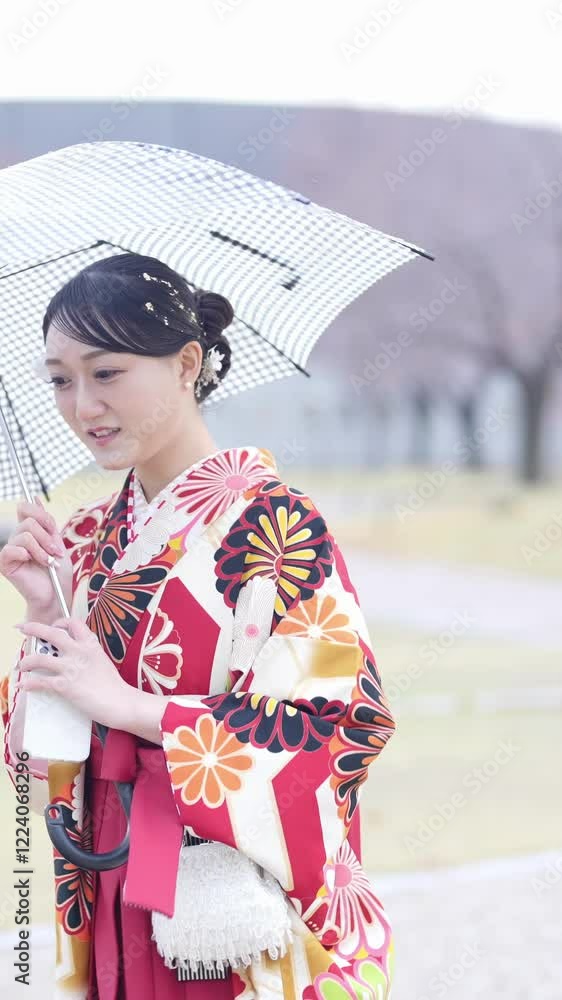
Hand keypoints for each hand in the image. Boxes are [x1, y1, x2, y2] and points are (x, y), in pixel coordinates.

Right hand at [0, 496, 72, 611]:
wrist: (56, 593)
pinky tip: (36, 564)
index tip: (53, 529)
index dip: (41, 514)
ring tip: (49, 561)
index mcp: (28, 531)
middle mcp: (17, 538)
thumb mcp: (56, 541)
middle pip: (28, 521)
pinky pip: (12, 549)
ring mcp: (10, 550)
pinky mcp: (5, 563)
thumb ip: (46, 522)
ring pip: (24, 535)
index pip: (25, 507)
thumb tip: (34, 497)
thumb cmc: (58, 571)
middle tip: (56, 552)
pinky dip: (29, 555)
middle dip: (47, 536)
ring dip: (42, 549)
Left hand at [14, 616, 130, 729]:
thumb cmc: (114, 685)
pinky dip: (28, 684)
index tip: (53, 626)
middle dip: (33, 628)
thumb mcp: (102, 660)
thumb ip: (88, 654)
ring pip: (39, 658)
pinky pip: (39, 681)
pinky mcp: (64, 686)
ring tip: (22, 665)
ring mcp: (70, 668)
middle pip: (51, 633)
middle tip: (23, 628)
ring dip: (26, 661)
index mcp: (90, 644)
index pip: (73, 623)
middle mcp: (78, 652)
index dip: (60, 622)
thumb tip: (75, 655)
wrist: (120, 701)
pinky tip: (24, 686)